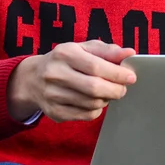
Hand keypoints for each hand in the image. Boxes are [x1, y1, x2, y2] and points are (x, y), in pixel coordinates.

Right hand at [7, 40, 136, 123]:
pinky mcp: (54, 112)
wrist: (34, 79)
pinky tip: (95, 101)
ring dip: (107, 99)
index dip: (117, 73)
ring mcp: (52, 95)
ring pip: (92, 103)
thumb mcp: (84, 48)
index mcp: (64, 53)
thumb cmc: (66, 60)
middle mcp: (55, 74)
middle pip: (94, 88)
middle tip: (123, 89)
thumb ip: (108, 50)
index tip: (131, 77)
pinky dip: (97, 110)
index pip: (96, 66)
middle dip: (115, 90)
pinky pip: (86, 115)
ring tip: (107, 92)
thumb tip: (130, 53)